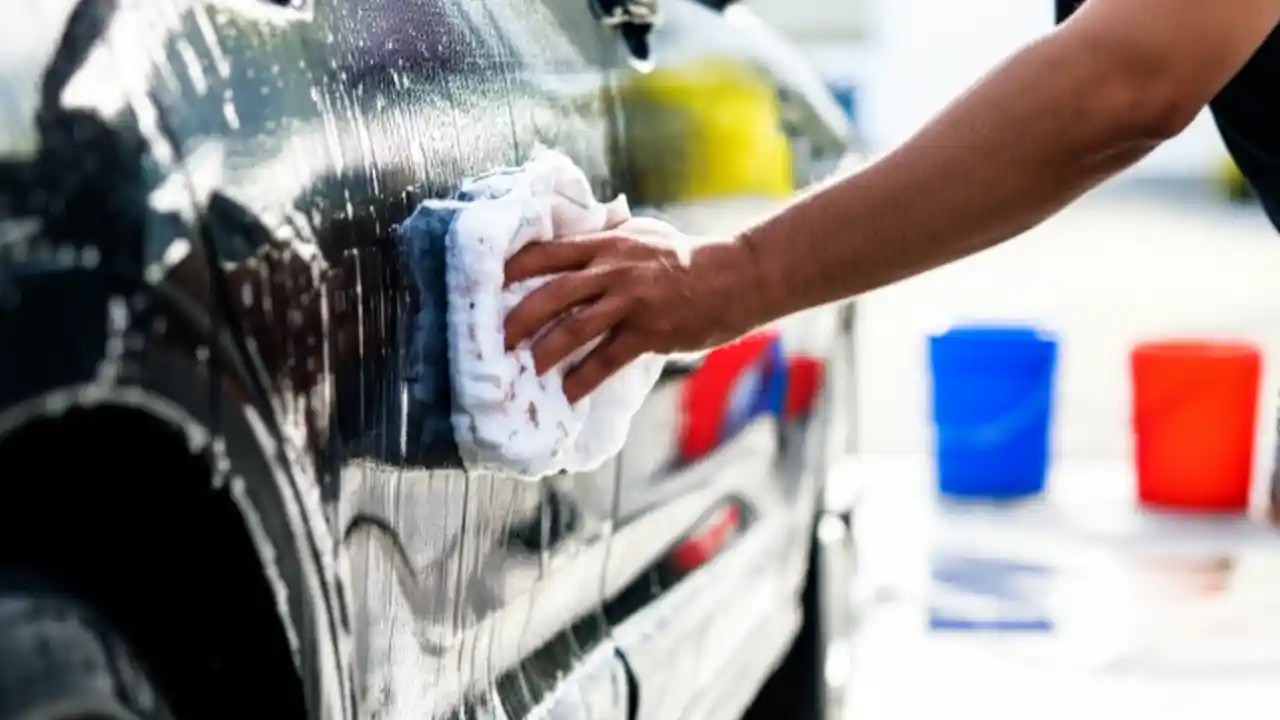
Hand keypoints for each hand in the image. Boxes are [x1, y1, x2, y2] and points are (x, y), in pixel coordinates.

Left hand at [503, 217, 758, 402]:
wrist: (736, 276)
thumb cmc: (686, 256)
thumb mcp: (642, 235)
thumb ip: (606, 241)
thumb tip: (570, 243)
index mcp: (607, 243)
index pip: (547, 251)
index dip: (513, 267)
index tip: (487, 284)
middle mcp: (613, 269)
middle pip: (552, 292)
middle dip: (518, 317)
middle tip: (496, 339)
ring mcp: (631, 301)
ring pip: (575, 327)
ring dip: (545, 351)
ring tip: (526, 370)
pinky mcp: (650, 332)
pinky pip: (607, 359)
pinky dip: (584, 379)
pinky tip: (567, 393)